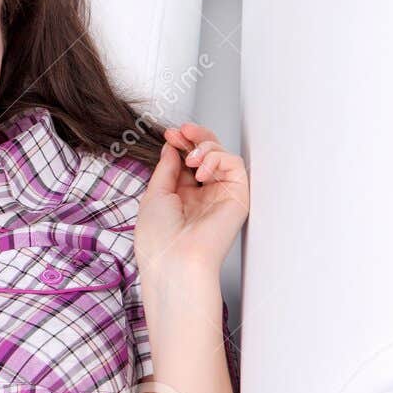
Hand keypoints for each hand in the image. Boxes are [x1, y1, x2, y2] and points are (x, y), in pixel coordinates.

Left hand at [137, 122, 248, 282]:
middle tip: (182, 131)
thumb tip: (171, 147)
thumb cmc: (159, 238)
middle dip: (195, 137)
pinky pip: (234, 166)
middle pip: (207, 155)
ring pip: (223, 156)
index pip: (187, 162)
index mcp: (181, 197)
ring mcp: (221, 196)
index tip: (170, 134)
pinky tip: (202, 172)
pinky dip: (218, 159)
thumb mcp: (154, 195)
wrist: (173, 261)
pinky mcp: (237, 197)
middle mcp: (203, 196)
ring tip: (191, 157)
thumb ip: (166, 169)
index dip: (181, 144)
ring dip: (206, 146)